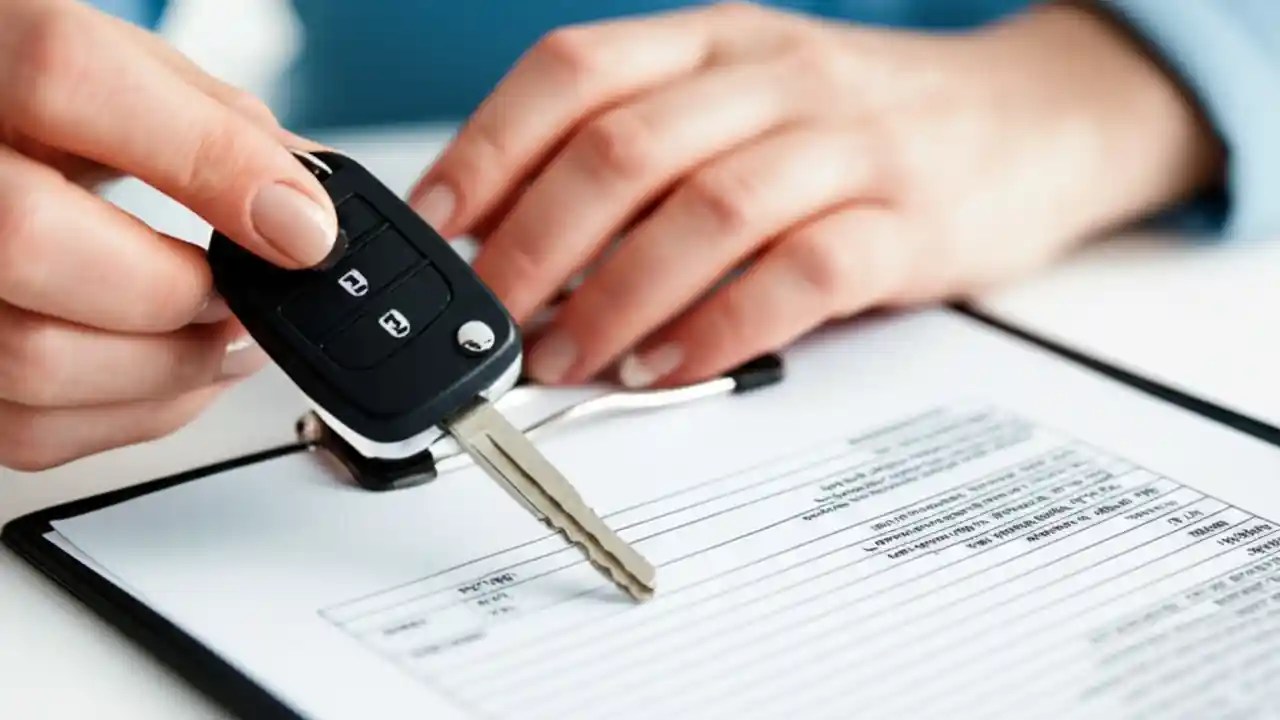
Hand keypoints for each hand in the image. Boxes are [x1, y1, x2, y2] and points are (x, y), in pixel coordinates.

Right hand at [0, 0, 340, 469]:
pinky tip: (169, 372)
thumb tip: (309, 209)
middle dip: (180, 291)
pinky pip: (30, 428)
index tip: (301, 227)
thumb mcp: (127, 78)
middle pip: (32, 239)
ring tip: (224, 338)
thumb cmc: (42, 112)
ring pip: (35, 358)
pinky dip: (134, 414)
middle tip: (245, 296)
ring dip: (173, 370)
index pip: (68, 78)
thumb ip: (219, 126)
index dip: (209, 161)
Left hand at [413, 1, 1219, 388]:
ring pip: (708, 212)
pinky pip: (801, 275)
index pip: (575, 70)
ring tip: (566, 359)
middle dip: (537, 244)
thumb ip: (647, 150)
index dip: (490, 146)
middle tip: (494, 322)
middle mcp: (775, 79)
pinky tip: (671, 367)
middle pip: (626, 148)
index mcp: (717, 41)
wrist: (1031, 115)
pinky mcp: (908, 223)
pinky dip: (722, 327)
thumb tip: (516, 238)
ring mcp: (849, 146)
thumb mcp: (747, 96)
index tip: (440, 225)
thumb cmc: (862, 121)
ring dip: (617, 297)